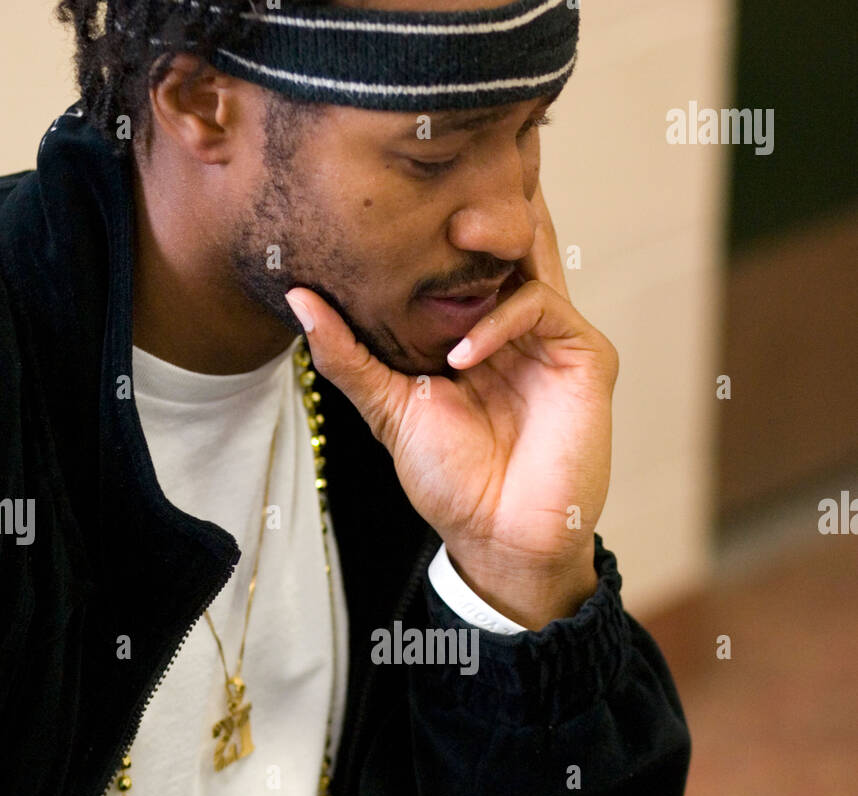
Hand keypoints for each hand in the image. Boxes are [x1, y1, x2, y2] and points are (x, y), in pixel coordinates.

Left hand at [285, 182, 617, 626]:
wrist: (499, 536)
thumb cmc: (451, 481)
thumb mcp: (388, 408)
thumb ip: (348, 355)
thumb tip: (298, 297)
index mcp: (479, 328)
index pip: (468, 254)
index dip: (445, 215)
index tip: (401, 185)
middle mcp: (520, 322)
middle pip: (511, 235)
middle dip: (481, 201)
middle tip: (441, 172)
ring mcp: (556, 337)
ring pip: (534, 253)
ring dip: (495, 236)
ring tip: (452, 233)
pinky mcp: (586, 357)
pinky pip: (543, 308)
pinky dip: (499, 321)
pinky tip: (461, 356)